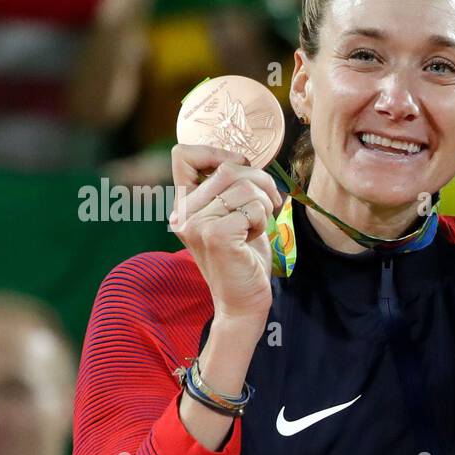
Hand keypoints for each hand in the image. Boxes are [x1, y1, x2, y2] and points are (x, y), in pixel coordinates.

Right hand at [169, 144, 280, 325]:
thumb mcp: (234, 216)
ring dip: (264, 204)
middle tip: (271, 202)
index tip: (241, 166)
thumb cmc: (244, 259)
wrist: (243, 303)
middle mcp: (183, 213)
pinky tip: (253, 238)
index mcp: (184, 205)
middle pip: (227, 168)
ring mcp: (196, 224)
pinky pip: (251, 207)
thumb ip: (232, 189)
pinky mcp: (215, 235)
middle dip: (260, 181)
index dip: (216, 152)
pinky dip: (262, 220)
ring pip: (244, 187)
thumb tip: (248, 161)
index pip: (183, 155)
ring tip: (258, 225)